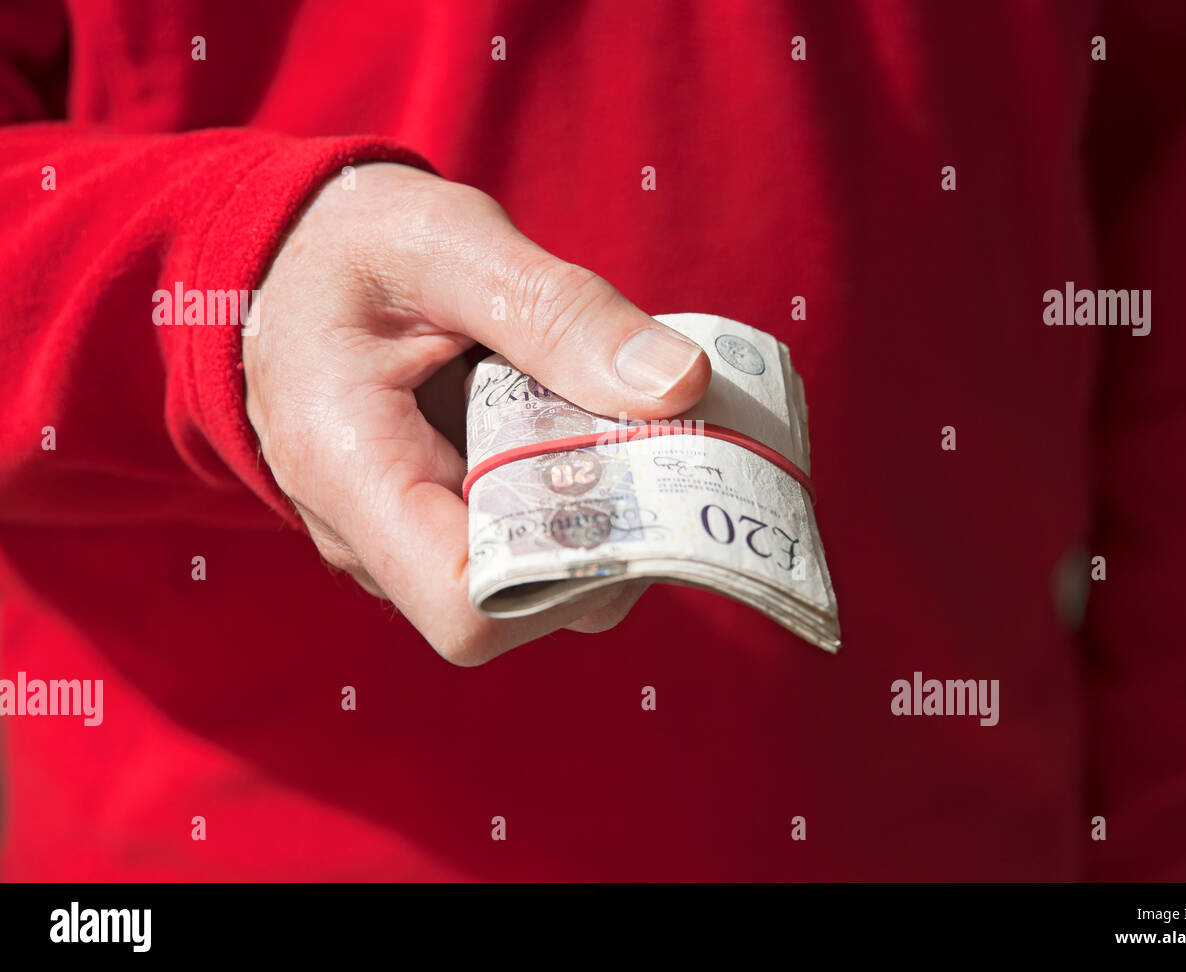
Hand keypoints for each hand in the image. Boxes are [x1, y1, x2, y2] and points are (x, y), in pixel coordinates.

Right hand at [242, 163, 709, 664]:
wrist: (290, 258)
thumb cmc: (352, 242)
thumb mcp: (451, 245)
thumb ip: (559, 312)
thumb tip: (681, 385)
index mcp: (349, 472)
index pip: (469, 607)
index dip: (569, 571)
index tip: (630, 479)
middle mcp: (365, 536)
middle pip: (517, 605)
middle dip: (604, 536)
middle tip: (649, 435)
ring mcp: (398, 542)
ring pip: (529, 587)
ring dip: (597, 519)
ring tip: (612, 421)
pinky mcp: (431, 527)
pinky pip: (517, 550)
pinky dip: (571, 504)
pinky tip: (582, 430)